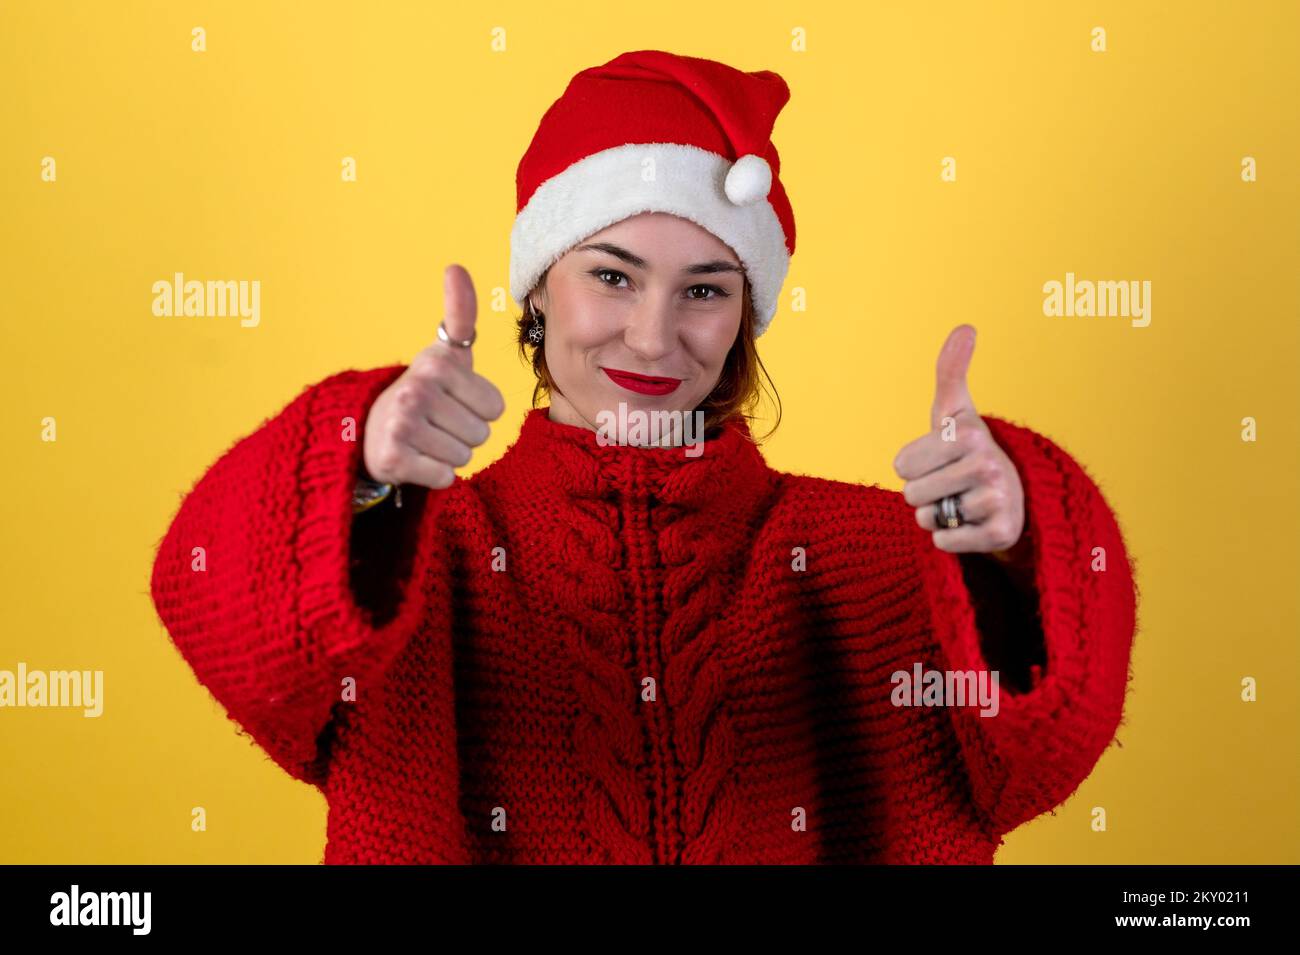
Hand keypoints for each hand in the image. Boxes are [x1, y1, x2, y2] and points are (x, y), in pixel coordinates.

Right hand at [363, 264, 505, 489]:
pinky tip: (415, 458)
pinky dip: (434, 474)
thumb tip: (456, 267)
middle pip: (481, 434)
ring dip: (449, 454)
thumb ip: (460, 314)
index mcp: (436, 364)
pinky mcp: (392, 459)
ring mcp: (401, 425)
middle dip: (463, 433)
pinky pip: (444, 477)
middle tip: (435, 422)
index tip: (451, 399)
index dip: (478, 408)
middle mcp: (416, 391)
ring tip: (424, 438)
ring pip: (464, 457)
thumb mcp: (445, 354)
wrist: (368, 428)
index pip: (495, 407)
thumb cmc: (423, 391)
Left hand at [891, 324, 1025, 556]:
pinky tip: (970, 523)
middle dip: (923, 492)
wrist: (1013, 492)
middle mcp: (988, 466)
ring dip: (935, 515)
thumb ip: (951, 370)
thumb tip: (966, 326)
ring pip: (926, 519)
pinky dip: (949, 538)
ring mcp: (998, 501)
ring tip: (960, 501)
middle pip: (911, 494)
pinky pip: (944, 542)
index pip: (901, 465)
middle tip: (949, 483)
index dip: (913, 465)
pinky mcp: (1001, 533)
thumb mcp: (955, 410)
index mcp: (970, 435)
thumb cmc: (968, 448)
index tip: (939, 458)